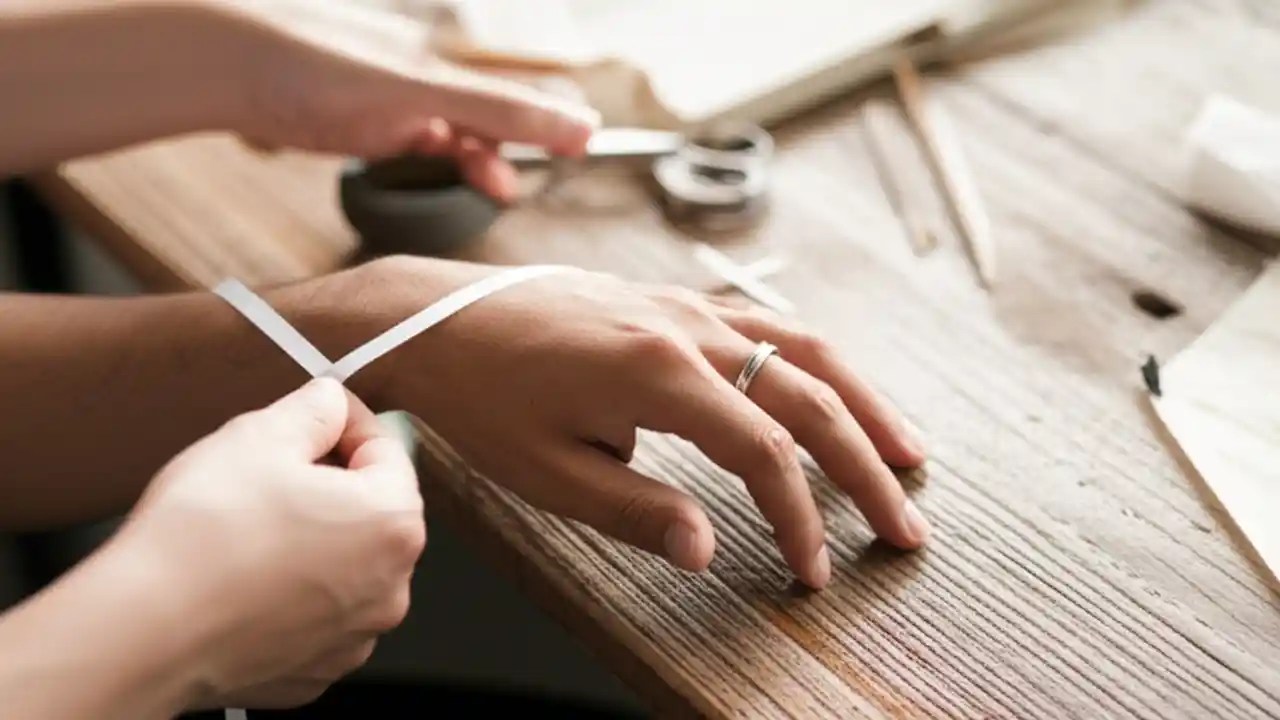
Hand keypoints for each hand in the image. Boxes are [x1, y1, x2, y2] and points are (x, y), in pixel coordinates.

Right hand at [113, 377, 425, 709]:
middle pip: (370, 511)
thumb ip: (313, 410)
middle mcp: (390, 586)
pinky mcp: (315, 668)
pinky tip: (245, 575)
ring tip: (252, 525)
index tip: (319, 414)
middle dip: (329, 483)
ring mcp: (355, 634)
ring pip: (343, 564)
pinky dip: (289, 591)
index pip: (386, 450)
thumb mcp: (259, 435)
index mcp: (393, 522)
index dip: (346, 423)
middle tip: (273, 470)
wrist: (143, 632)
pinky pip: (313, 612)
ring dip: (311, 539)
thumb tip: (330, 403)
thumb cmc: (204, 535)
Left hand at [221, 0, 598, 200]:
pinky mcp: (367, 120)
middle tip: (546, 174)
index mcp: (448, 55)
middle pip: (495, 108)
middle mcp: (428, 72)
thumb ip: (503, 109)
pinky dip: (444, 157)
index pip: (521, 83)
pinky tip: (450, 169)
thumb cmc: (321, 64)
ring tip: (499, 188)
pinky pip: (422, 138)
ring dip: (484, 158)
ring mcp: (398, 96)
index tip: (587, 145)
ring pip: (460, 129)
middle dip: (522, 142)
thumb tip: (583, 124)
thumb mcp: (426, 92)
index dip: (557, 113)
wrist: (230, 65)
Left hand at [333, 258, 928, 589]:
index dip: (799, 519)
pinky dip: (813, 361)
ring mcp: (684, 305)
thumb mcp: (549, 471)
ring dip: (863, 400)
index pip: (764, 454)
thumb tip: (709, 551)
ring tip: (907, 450)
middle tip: (907, 524)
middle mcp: (686, 328)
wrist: (438, 318)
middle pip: (809, 396)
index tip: (812, 570)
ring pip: (803, 346)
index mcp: (657, 373)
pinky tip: (830, 389)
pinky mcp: (672, 300)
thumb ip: (637, 512)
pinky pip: (766, 322)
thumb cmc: (483, 395)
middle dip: (867, 466)